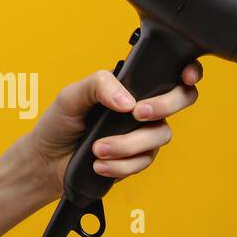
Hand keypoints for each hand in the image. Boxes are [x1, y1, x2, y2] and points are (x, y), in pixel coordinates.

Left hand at [22, 60, 203, 199]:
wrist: (47, 160)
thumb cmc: (59, 122)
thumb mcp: (71, 96)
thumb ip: (98, 86)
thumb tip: (127, 101)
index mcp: (128, 85)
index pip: (167, 73)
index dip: (188, 71)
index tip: (186, 77)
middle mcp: (141, 107)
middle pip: (179, 100)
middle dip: (164, 106)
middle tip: (136, 114)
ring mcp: (142, 133)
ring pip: (160, 135)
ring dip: (128, 144)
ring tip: (98, 149)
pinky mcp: (137, 159)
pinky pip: (144, 161)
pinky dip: (121, 165)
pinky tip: (99, 164)